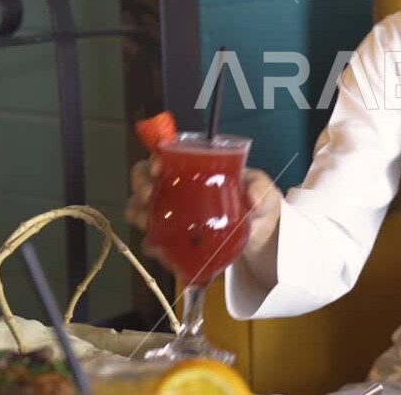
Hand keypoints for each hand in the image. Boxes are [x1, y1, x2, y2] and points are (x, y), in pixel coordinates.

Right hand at [125, 160, 283, 239]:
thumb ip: (259, 188)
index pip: (166, 154)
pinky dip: (151, 242)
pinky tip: (157, 247)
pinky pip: (153, 239)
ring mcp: (173, 212)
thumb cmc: (256, 201)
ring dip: (138, 213)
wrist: (259, 235)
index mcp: (195, 167)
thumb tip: (252, 198)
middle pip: (145, 178)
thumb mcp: (262, 189)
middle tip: (148, 195)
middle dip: (140, 185)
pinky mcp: (174, 237)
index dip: (155, 158)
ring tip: (146, 222)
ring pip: (141, 207)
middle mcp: (177, 187)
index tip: (157, 168)